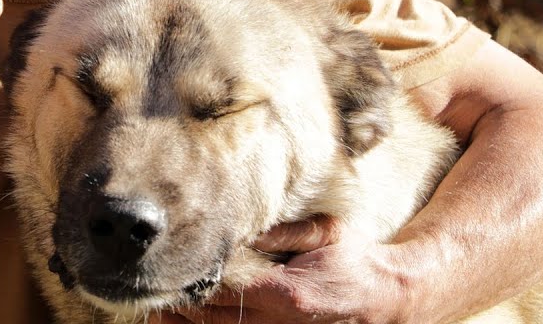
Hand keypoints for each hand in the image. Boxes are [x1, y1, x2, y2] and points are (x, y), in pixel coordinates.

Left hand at [150, 217, 407, 323]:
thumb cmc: (357, 258)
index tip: (168, 278)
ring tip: (161, 319)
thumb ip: (283, 231)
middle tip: (151, 302)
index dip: (196, 287)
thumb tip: (245, 227)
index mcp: (288, 292)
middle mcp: (283, 321)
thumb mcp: (325, 233)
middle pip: (220, 321)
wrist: (391, 296)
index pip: (229, 292)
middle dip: (185, 312)